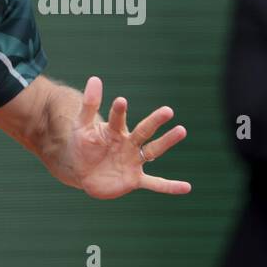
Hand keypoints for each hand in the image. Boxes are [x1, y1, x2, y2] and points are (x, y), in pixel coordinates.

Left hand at [67, 76, 190, 198]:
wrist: (80, 171)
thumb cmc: (82, 145)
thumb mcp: (81, 127)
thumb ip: (89, 105)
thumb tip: (95, 78)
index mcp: (115, 131)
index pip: (118, 118)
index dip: (118, 111)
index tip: (120, 101)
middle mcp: (129, 143)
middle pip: (143, 131)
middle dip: (154, 122)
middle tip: (167, 111)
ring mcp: (133, 161)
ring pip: (153, 151)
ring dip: (167, 142)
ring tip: (181, 130)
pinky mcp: (134, 179)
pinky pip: (155, 183)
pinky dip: (169, 186)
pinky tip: (186, 187)